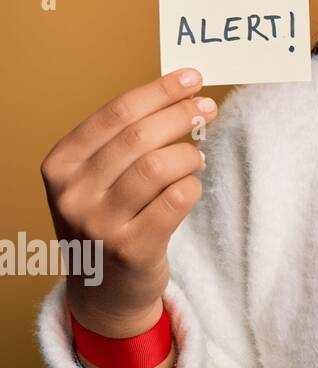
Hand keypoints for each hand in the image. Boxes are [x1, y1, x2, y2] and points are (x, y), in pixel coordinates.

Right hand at [40, 68, 218, 337]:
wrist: (104, 290)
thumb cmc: (109, 218)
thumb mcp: (97, 177)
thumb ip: (127, 138)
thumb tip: (183, 91)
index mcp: (60, 165)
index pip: (116, 113)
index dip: (159, 91)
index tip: (192, 77)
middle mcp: (72, 194)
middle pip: (140, 136)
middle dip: (181, 114)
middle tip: (208, 107)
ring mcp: (99, 225)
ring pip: (159, 166)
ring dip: (189, 154)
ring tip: (197, 158)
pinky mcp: (131, 249)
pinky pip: (177, 199)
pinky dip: (192, 186)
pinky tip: (191, 186)